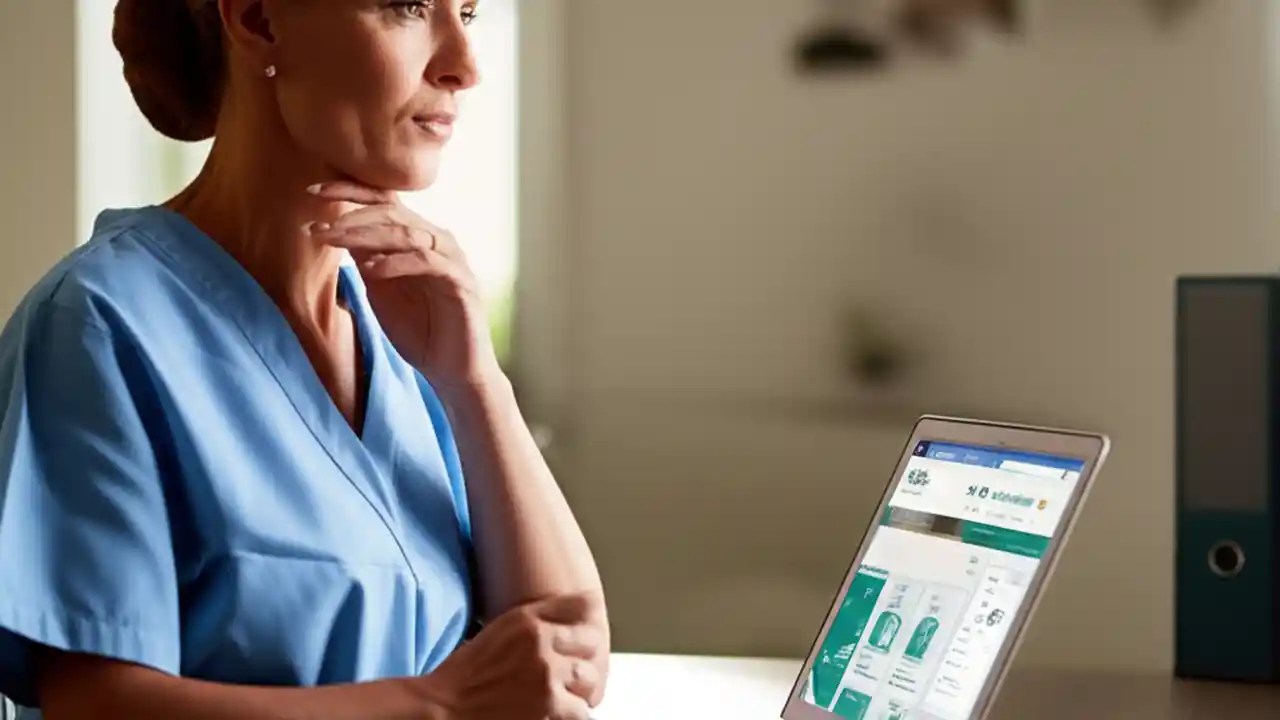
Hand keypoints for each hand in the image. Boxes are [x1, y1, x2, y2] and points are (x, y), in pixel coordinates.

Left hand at [305, 181, 501, 389]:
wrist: (452, 369)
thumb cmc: (419, 329)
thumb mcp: (380, 289)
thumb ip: (365, 259)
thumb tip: (334, 229)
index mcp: (417, 238)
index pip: (384, 202)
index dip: (349, 191)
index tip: (311, 191)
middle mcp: (436, 241)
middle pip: (393, 213)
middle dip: (351, 219)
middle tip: (317, 229)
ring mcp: (451, 259)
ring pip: (408, 233)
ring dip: (367, 236)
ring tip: (335, 242)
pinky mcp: (462, 282)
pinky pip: (428, 262)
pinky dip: (397, 262)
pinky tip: (370, 270)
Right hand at [416, 592, 609, 719]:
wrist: (443, 708)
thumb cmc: (466, 676)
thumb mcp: (499, 632)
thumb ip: (534, 621)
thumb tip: (573, 618)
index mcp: (526, 618)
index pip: (584, 605)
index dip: (587, 624)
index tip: (584, 639)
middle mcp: (540, 639)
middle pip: (593, 641)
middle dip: (585, 660)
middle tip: (572, 677)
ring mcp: (547, 671)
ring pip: (591, 677)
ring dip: (580, 691)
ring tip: (563, 699)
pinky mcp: (549, 702)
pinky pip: (582, 710)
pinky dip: (572, 716)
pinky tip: (556, 715)